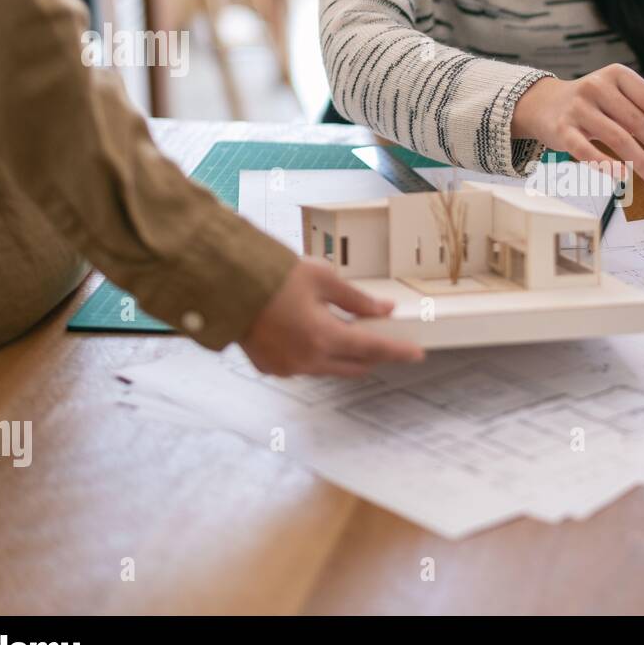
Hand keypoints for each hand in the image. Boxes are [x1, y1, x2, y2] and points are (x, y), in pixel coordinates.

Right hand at [239, 260, 424, 376]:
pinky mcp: (270, 368)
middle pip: (354, 366)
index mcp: (323, 337)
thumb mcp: (324, 280)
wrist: (227, 284)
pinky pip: (304, 367)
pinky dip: (315, 354)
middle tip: (382, 338)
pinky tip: (311, 334)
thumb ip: (358, 299)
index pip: (373, 349)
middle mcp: (306, 360)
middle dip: (372, 354)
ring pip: (329, 368)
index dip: (397, 351)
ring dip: (342, 354)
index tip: (416, 354)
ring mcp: (287, 368)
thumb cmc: (272, 276)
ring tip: (344, 330)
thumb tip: (382, 310)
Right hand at [512, 64, 643, 183]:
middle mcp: (597, 87)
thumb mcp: (623, 101)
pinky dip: (606, 165)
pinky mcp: (562, 130)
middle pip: (637, 121)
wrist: (545, 104)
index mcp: (617, 75)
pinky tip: (623, 176)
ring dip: (641, 161)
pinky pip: (587, 151)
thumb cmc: (593, 104)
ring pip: (616, 137)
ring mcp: (578, 108)